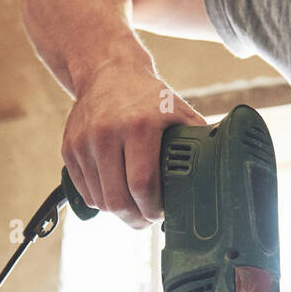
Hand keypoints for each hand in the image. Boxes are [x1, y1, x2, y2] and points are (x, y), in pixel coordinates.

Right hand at [61, 58, 205, 228]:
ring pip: (99, 200)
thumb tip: (221, 167)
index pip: (142, 185)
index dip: (152, 209)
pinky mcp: (69, 148)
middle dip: (135, 218)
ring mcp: (84, 142)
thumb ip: (197, 140)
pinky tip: (114, 192)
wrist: (107, 71)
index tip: (160, 213)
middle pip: (117, 199)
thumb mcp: (178, 111)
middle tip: (146, 219)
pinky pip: (84, 191)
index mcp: (139, 126)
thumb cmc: (148, 96)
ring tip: (132, 206)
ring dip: (117, 211)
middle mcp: (107, 133)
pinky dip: (99, 199)